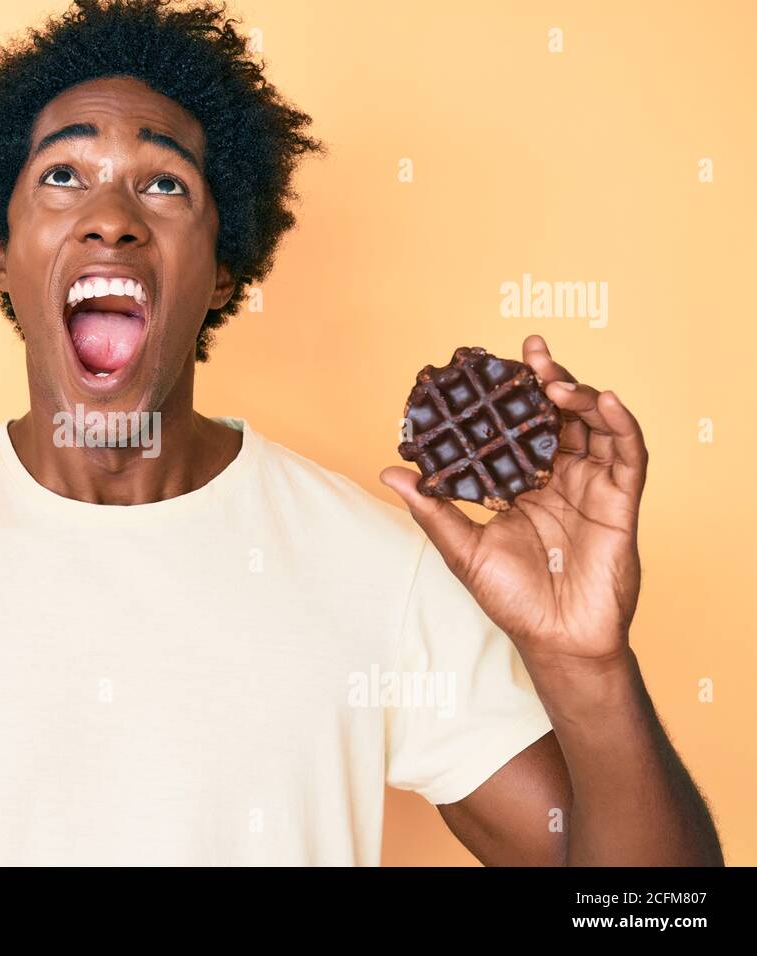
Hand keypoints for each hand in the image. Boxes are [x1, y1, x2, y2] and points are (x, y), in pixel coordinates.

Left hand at [380, 334, 646, 662]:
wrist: (556, 639)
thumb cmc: (512, 599)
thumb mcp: (463, 549)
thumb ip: (432, 510)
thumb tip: (389, 473)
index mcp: (523, 483)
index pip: (517, 427)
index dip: (510, 395)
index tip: (492, 364)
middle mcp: (559, 477)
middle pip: (558, 416)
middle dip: (547, 379)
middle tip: (531, 352)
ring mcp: (592, 485)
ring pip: (594, 425)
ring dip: (580, 395)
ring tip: (555, 380)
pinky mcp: (621, 500)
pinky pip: (628, 454)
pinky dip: (621, 423)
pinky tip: (605, 401)